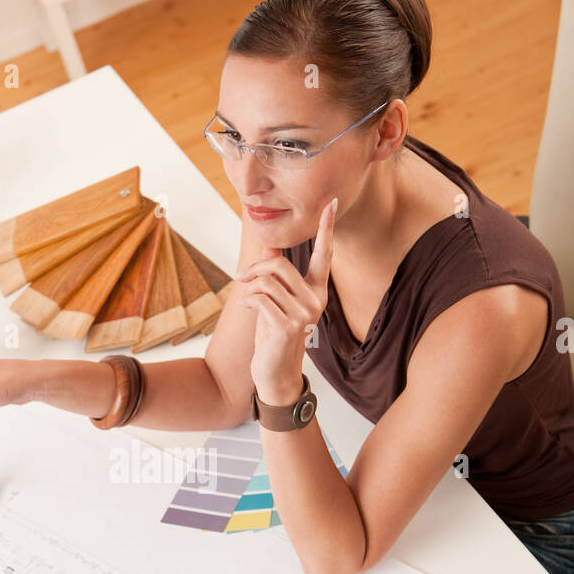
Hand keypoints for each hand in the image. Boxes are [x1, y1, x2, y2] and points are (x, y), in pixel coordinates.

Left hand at [237, 197, 336, 402]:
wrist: (275, 371)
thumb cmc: (274, 333)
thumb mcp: (276, 299)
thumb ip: (275, 272)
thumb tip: (270, 243)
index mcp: (317, 290)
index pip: (324, 254)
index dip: (326, 229)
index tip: (332, 202)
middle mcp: (316, 300)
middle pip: (280, 265)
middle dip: (254, 268)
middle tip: (241, 277)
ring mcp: (305, 314)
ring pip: (267, 280)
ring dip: (248, 285)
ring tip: (245, 295)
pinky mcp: (288, 326)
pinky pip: (261, 298)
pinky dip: (248, 299)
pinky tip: (248, 307)